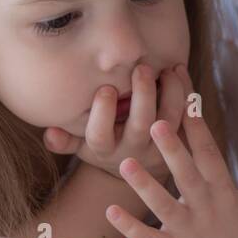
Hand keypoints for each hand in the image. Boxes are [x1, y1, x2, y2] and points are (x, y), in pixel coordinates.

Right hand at [43, 62, 187, 184]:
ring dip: (170, 92)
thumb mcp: (83, 146)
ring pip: (169, 119)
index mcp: (105, 150)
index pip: (100, 136)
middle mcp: (133, 149)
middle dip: (142, 94)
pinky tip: (179, 70)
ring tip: (166, 69)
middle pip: (140, 124)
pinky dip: (186, 91)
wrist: (140, 168)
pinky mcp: (180, 138)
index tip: (105, 89)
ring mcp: (159, 145)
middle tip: (141, 69)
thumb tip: (49, 133)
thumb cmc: (107, 144)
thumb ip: (65, 140)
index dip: (103, 113)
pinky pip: (187, 114)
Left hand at [106, 86, 237, 237]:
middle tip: (156, 123)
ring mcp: (188, 232)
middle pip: (186, 175)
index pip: (211, 156)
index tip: (189, 105)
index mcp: (224, 192)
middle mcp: (205, 209)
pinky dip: (130, 227)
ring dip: (144, 185)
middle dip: (172, 150)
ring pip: (163, 205)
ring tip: (126, 163)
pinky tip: (112, 210)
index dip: (200, 131)